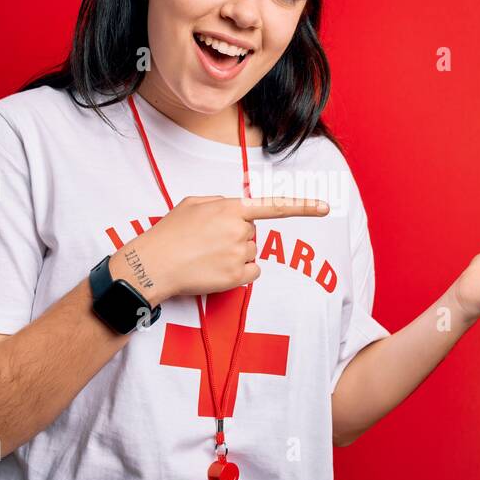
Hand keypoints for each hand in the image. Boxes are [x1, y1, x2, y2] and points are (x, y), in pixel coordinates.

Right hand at [111, 195, 329, 305]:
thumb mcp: (192, 203)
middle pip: (254, 234)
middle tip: (209, 242)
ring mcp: (239, 255)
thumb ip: (220, 202)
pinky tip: (216, 270)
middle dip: (237, 237)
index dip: (303, 206)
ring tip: (207, 257)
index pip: (274, 206)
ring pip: (252, 253)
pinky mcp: (237, 278)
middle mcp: (240, 230)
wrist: (153, 265)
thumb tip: (236, 210)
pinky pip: (252, 272)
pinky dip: (240, 273)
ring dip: (236, 256)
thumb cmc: (169, 233)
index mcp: (231, 208)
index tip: (326, 207)